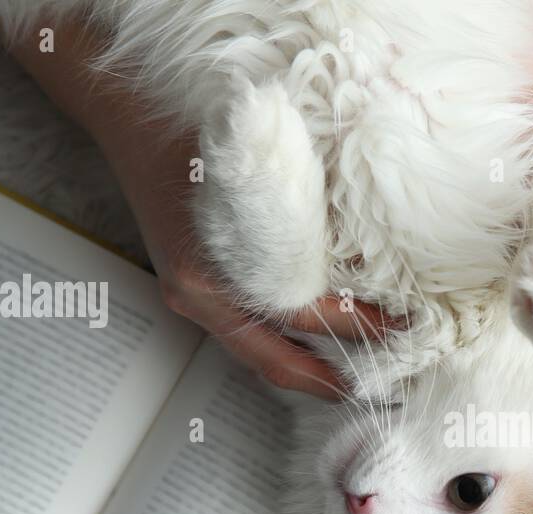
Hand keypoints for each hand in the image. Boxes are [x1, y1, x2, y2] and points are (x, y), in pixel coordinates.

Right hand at [9, 23, 388, 398]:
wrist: (128, 113)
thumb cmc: (198, 128)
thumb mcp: (263, 164)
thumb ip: (309, 211)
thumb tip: (377, 247)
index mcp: (214, 268)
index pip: (305, 315)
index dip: (359, 325)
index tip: (404, 327)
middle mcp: (198, 294)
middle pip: (277, 360)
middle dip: (332, 378)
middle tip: (384, 382)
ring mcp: (188, 298)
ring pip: (257, 355)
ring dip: (306, 369)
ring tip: (355, 376)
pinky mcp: (188, 290)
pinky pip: (243, 334)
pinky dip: (282, 343)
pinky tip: (315, 345)